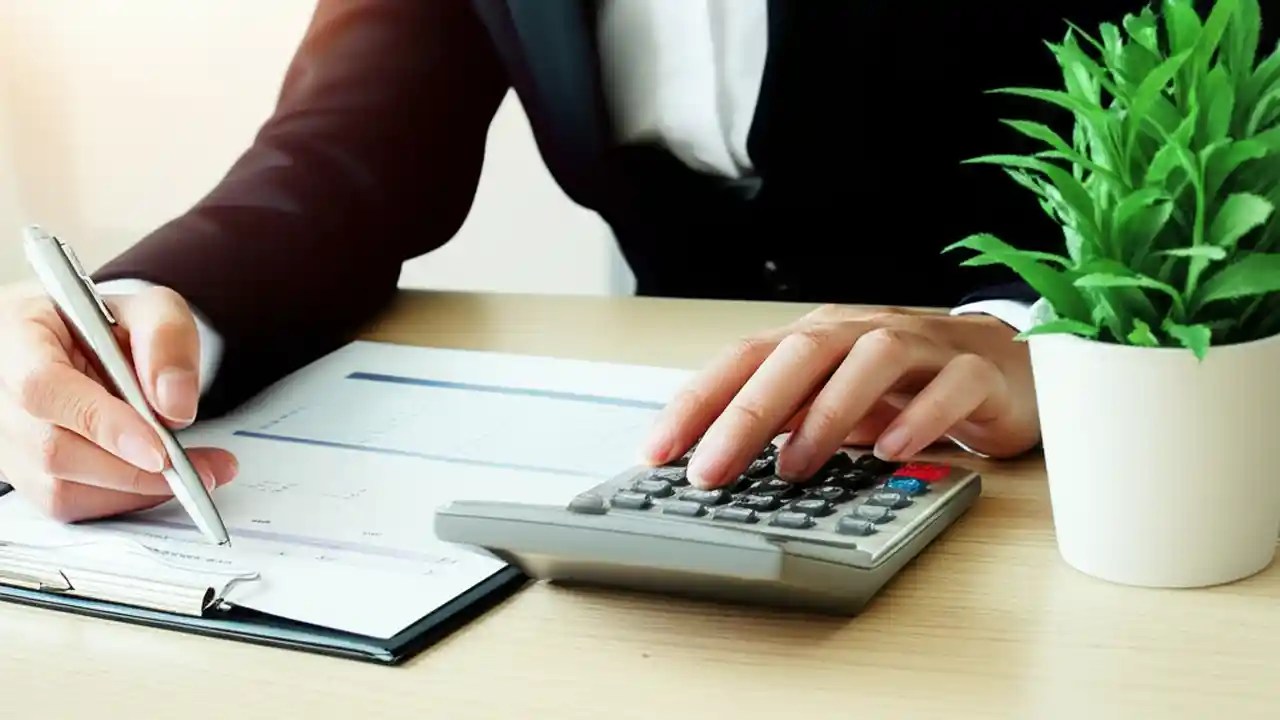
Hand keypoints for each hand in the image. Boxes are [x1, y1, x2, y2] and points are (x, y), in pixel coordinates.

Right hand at [0, 282, 237, 521]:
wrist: (73, 341)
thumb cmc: (101, 323)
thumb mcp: (148, 308)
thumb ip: (166, 339)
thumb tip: (175, 407)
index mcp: (17, 338)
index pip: (45, 389)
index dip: (102, 423)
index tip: (160, 449)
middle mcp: (0, 395)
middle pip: (55, 451)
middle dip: (137, 469)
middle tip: (204, 470)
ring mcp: (8, 442)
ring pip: (63, 489)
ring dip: (139, 489)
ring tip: (199, 473)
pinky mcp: (26, 476)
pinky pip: (73, 504)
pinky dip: (127, 497)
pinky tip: (164, 479)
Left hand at [642, 304, 1039, 488]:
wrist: (1008, 367)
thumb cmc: (908, 388)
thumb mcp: (834, 405)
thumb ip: (784, 424)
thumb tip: (715, 464)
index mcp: (818, 339)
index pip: (745, 357)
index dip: (696, 401)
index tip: (657, 452)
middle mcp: (862, 332)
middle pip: (798, 355)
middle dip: (746, 413)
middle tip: (710, 471)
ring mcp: (923, 347)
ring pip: (870, 359)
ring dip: (826, 414)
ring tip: (795, 468)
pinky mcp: (977, 373)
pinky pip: (949, 386)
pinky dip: (918, 417)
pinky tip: (891, 451)